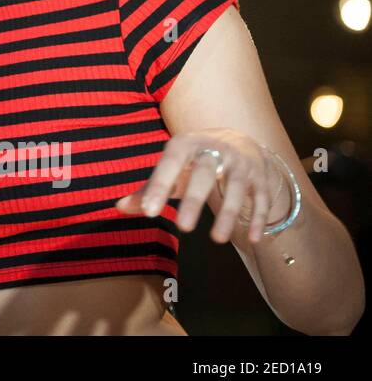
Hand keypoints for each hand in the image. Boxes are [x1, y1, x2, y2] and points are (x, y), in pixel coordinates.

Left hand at [114, 128, 289, 243]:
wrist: (237, 140)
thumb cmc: (194, 160)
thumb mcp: (171, 167)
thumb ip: (149, 188)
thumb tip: (119, 208)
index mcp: (186, 144)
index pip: (170, 163)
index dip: (160, 185)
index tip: (149, 212)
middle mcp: (215, 150)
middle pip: (205, 174)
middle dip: (194, 200)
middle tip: (182, 227)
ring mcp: (240, 163)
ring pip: (236, 188)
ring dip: (228, 214)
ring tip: (217, 240)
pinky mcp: (259, 177)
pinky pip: (261, 199)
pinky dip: (259, 219)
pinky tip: (253, 240)